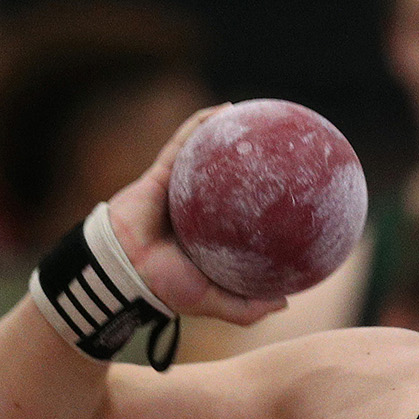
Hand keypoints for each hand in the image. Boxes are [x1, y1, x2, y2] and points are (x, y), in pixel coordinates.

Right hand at [106, 106, 286, 326]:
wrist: (124, 272)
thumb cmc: (165, 287)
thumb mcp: (214, 301)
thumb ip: (247, 307)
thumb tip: (285, 302)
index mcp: (209, 236)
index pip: (241, 215)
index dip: (263, 202)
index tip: (293, 191)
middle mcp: (196, 210)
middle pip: (228, 181)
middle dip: (250, 162)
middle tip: (282, 148)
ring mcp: (178, 189)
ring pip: (206, 155)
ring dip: (227, 134)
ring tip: (257, 117)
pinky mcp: (161, 173)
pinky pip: (183, 143)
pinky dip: (201, 125)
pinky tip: (225, 110)